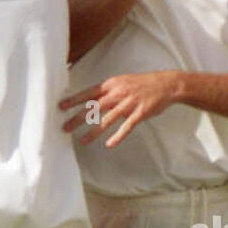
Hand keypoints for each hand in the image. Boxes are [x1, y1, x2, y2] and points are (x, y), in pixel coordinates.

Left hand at [60, 71, 182, 147]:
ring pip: (107, 119)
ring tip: (82, 141)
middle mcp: (118, 93)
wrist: (166, 84)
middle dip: (77, 118)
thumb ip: (108, 91)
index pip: (88, 93)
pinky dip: (118, 136)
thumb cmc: (143, 84)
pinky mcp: (140, 113)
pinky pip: (126, 127)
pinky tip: (109, 144)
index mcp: (112, 85)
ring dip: (93, 131)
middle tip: (65, 128)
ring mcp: (129, 104)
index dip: (74, 100)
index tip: (61, 107)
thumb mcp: (122, 82)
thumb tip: (93, 100)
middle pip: (93, 107)